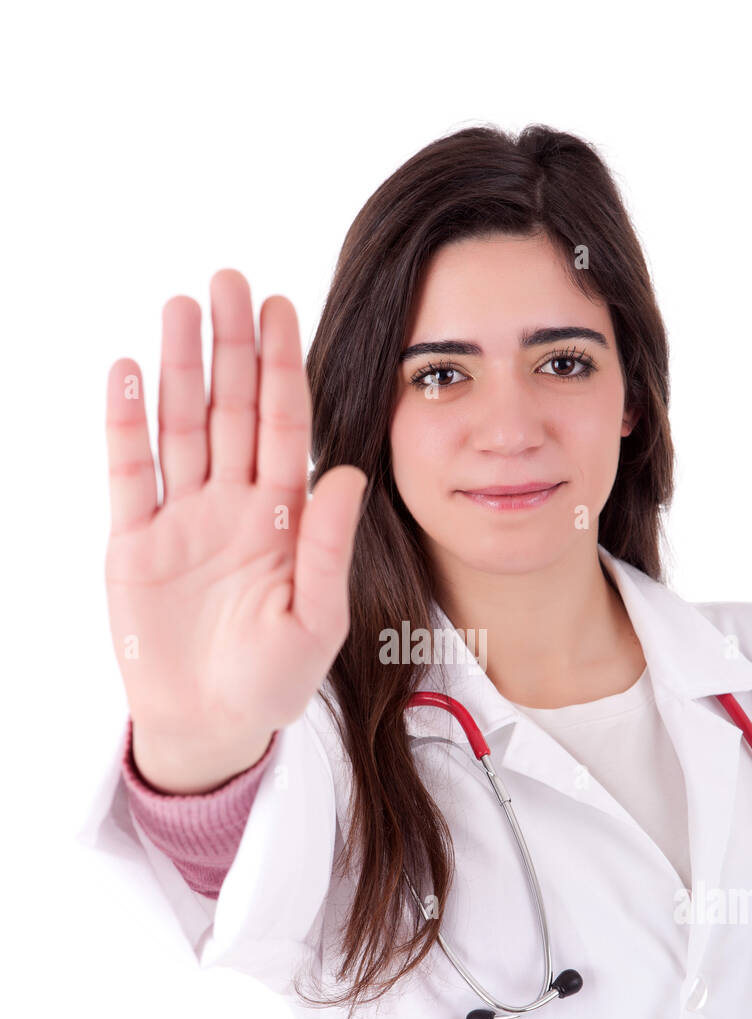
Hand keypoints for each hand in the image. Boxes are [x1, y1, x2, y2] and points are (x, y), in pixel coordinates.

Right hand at [104, 268, 366, 760]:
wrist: (210, 725)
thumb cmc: (272, 680)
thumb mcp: (315, 620)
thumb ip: (329, 547)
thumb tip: (346, 472)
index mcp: (283, 519)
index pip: (283, 427)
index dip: (283, 368)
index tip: (284, 307)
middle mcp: (233, 504)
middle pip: (229, 409)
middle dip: (231, 346)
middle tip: (229, 280)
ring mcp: (182, 518)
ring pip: (180, 426)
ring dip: (179, 367)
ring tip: (181, 307)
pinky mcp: (134, 541)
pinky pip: (129, 471)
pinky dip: (126, 423)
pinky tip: (129, 372)